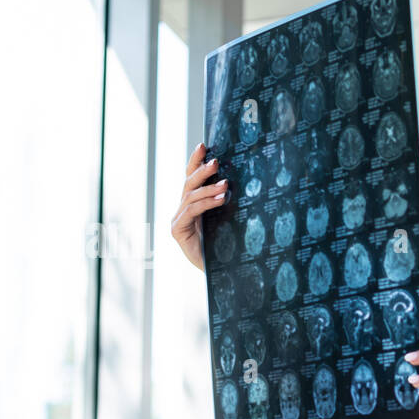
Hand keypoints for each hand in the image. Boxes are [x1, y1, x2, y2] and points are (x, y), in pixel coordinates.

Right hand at [171, 141, 227, 271]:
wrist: (222, 273)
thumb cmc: (227, 247)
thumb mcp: (229, 219)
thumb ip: (226, 201)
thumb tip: (240, 179)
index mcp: (194, 204)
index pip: (192, 178)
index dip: (196, 161)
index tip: (204, 144)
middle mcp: (183, 209)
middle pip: (188, 183)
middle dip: (200, 169)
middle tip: (215, 160)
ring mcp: (178, 220)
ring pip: (190, 196)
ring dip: (208, 188)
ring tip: (225, 183)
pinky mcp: (177, 231)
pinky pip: (191, 212)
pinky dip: (206, 203)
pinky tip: (221, 199)